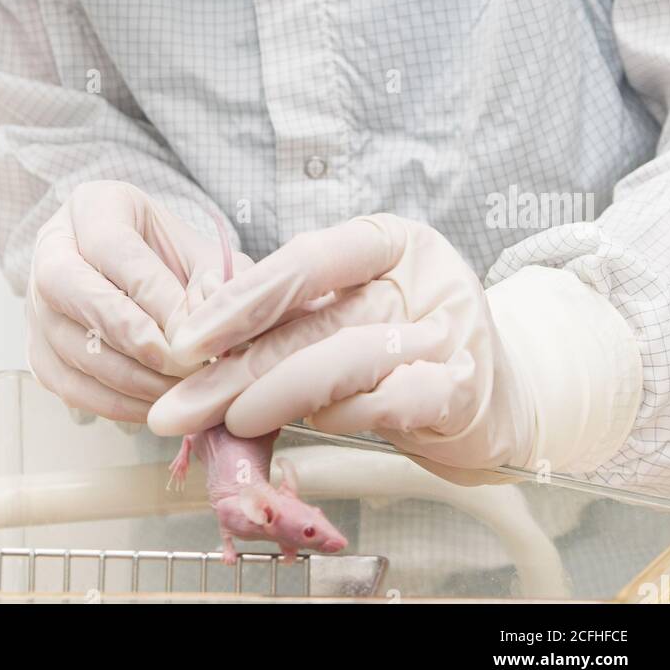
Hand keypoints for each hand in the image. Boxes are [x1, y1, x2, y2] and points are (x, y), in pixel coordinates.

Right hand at [26, 181, 250, 423]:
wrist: (138, 274)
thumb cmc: (171, 258)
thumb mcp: (198, 252)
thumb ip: (212, 281)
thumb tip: (204, 328)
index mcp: (92, 207)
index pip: (112, 247)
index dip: (154, 294)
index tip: (194, 332)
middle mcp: (50, 248)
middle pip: (70, 289)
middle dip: (131, 335)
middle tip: (181, 365)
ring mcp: (34, 302)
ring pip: (67, 344)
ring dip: (129, 379)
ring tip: (179, 392)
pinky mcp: (37, 349)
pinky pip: (67, 385)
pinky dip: (113, 404)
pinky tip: (154, 406)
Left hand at [147, 213, 536, 480]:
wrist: (493, 396)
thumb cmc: (404, 342)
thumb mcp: (352, 307)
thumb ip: (294, 315)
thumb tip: (196, 342)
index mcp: (390, 239)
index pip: (306, 259)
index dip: (241, 298)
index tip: (185, 337)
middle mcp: (421, 274)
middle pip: (312, 317)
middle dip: (235, 364)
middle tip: (177, 402)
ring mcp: (447, 330)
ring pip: (344, 358)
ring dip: (276, 394)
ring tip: (227, 419)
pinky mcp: (462, 391)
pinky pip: (386, 404)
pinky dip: (341, 420)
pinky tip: (310, 430)